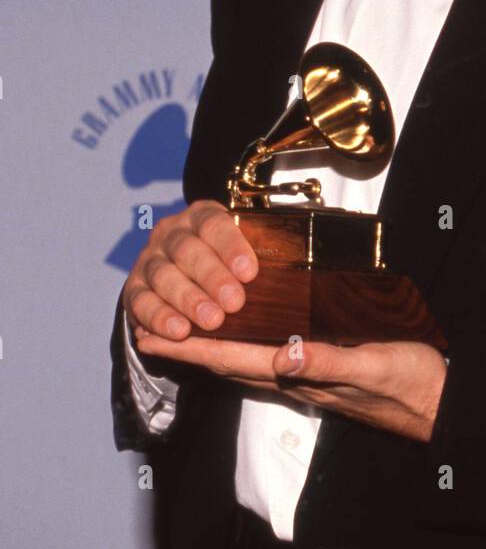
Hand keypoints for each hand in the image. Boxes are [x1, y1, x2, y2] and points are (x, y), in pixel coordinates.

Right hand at [123, 199, 257, 339]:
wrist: (185, 279)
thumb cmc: (226, 266)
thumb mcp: (242, 254)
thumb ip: (262, 258)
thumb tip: (289, 278)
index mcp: (201, 216)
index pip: (214, 224)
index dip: (231, 246)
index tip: (249, 272)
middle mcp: (171, 233)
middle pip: (188, 250)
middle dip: (212, 277)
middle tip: (234, 302)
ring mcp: (149, 259)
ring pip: (164, 276)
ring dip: (188, 299)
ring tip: (211, 321)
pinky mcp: (134, 288)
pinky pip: (141, 302)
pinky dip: (159, 317)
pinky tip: (178, 331)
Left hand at [132, 329, 448, 442]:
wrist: (440, 401)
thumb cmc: (409, 382)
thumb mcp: (372, 365)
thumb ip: (328, 361)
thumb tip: (283, 357)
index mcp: (302, 375)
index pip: (234, 360)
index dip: (191, 349)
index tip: (152, 338)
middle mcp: (297, 378)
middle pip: (229, 362)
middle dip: (188, 346)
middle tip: (149, 327)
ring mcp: (309, 377)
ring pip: (246, 361)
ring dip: (211, 346)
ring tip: (182, 329)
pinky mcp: (324, 369)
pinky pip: (271, 356)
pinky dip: (246, 344)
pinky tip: (245, 334)